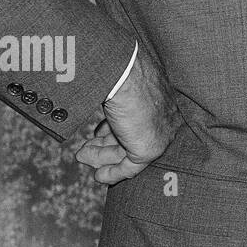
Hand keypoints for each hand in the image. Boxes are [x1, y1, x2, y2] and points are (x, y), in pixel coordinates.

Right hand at [75, 48, 179, 183]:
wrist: (123, 74)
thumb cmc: (121, 70)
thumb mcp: (121, 81)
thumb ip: (118, 93)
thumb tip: (101, 92)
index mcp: (161, 96)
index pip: (138, 118)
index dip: (115, 127)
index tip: (97, 133)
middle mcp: (165, 115)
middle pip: (132, 135)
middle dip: (107, 143)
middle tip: (85, 148)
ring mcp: (160, 132)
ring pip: (128, 150)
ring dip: (102, 156)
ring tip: (81, 155)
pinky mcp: (151, 148)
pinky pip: (131, 167)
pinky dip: (113, 173)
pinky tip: (99, 176)